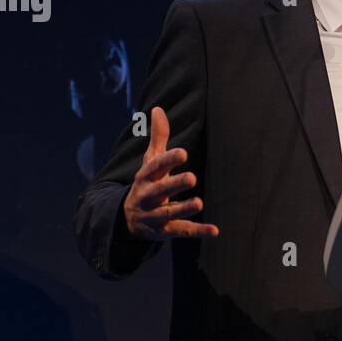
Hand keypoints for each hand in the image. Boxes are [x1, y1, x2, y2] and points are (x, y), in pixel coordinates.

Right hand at [122, 107, 218, 240]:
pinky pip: (181, 231)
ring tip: (199, 202)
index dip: (168, 160)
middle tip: (192, 177)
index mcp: (145, 177)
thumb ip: (158, 138)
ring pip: (169, 213)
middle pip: (160, 190)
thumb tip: (158, 109)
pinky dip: (198, 231)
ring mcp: (154, 215)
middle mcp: (148, 196)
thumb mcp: (150, 162)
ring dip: (183, 208)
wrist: (126, 219)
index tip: (183, 153)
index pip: (155, 167)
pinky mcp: (164, 231)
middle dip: (174, 184)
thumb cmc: (147, 184)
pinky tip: (215, 230)